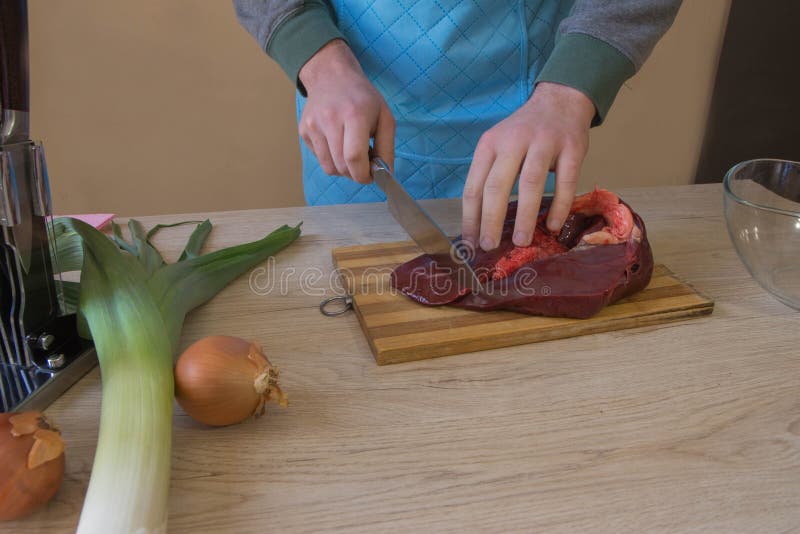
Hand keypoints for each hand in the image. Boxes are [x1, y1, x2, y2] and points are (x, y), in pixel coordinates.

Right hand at [298, 40, 394, 182]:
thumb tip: (385, 174)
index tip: (370, 176)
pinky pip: (320, 159)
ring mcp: (313, 125)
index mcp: (354, 115)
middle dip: (355, 173)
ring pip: (329, 167)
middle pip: (341, 166)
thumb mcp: (385, 117)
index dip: (363, 174)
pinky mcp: (304, 130)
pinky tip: (337, 143)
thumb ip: (387, 148)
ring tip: (350, 152)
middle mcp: (330, 119)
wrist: (332, 76)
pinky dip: (331, 158)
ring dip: (343, 168)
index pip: (354, 158)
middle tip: (363, 164)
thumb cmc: (362, 98)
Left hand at [461, 82, 594, 249]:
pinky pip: (565, 181)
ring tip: (521, 242)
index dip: (470, 217)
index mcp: (490, 144)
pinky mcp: (572, 147)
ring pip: (530, 183)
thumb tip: (480, 225)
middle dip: (492, 220)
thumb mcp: (499, 146)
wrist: (560, 100)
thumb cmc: (524, 133)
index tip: (470, 242)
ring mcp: (544, 143)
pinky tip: (553, 225)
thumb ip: (490, 177)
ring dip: (525, 216)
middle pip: (497, 185)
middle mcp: (513, 141)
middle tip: (490, 246)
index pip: (474, 186)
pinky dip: (559, 206)